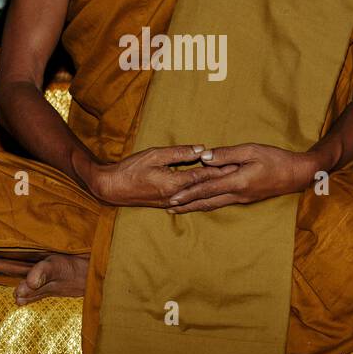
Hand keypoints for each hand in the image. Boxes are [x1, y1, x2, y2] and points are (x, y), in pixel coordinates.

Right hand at [83, 145, 231, 207]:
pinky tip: (209, 194)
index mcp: (175, 183)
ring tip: (230, 182)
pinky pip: (189, 200)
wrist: (112, 188)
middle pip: (204, 187)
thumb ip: (179, 153)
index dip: (221, 169)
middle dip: (222, 179)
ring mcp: (171, 202)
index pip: (204, 176)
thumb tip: (201, 149)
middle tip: (240, 172)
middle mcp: (176, 196)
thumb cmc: (131, 169)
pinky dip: (201, 195)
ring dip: (213, 188)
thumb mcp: (155, 155)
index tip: (236, 164)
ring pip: (198, 195)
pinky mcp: (166, 204)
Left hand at [166, 144, 318, 213]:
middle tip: (168, 207)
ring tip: (179, 209)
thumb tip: (205, 157)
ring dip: (195, 206)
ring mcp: (242, 199)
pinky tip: (201, 202)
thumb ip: (227, 154)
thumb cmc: (276, 159)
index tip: (172, 197)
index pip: (207, 188)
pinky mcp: (245, 198)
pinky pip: (221, 202)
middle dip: (186, 205)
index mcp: (237, 182)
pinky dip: (207, 203)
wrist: (297, 175)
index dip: (188, 193)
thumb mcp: (251, 150)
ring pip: (213, 204)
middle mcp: (237, 195)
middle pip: (206, 201)